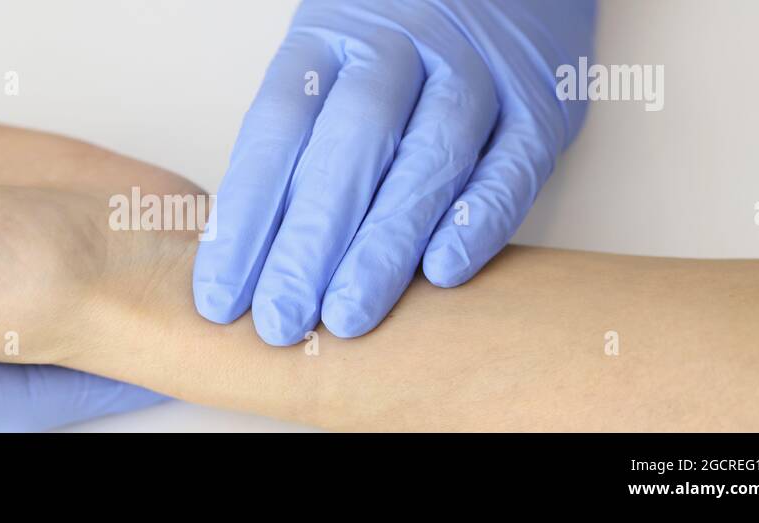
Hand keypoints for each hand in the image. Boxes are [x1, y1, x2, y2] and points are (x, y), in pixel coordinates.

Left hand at [192, 0, 595, 343]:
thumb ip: (296, 145)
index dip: (246, 217)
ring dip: (384, 246)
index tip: (220, 295)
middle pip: (348, 147)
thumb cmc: (391, 44)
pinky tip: (442, 274)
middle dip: (308, 244)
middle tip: (279, 319)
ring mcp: (474, 74)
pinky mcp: (538, 106)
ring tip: (346, 316)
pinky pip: (510, 166)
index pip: (277, 130)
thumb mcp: (327, 62)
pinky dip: (479, 221)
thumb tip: (245, 260)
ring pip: (428, 160)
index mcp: (329, 39)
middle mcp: (399, 50)